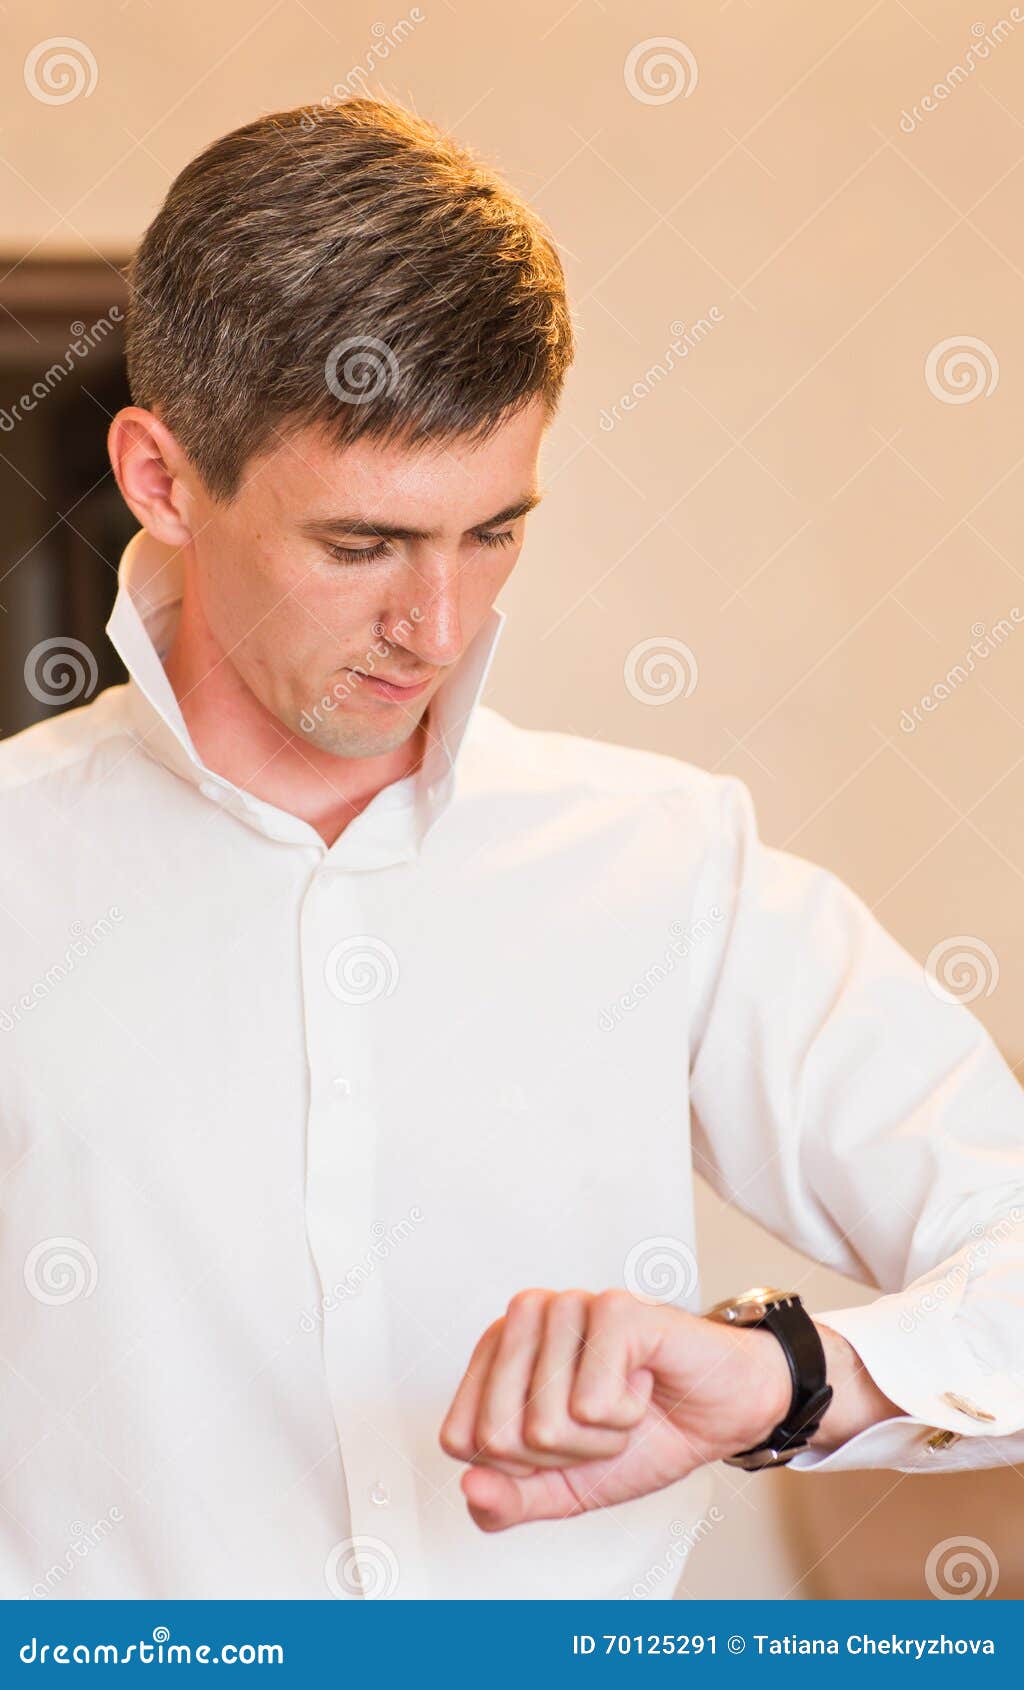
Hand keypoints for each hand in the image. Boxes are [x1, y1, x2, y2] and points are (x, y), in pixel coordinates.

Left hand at [438, 1287, 793, 1530]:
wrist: (719, 1415)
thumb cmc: (643, 1435)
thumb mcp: (565, 1488)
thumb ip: (508, 1500)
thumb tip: (470, 1489)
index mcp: (498, 1352)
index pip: (460, 1439)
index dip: (517, 1467)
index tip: (561, 1443)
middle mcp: (525, 1318)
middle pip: (499, 1435)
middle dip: (561, 1455)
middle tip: (599, 1424)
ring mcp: (568, 1307)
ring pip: (544, 1424)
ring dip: (599, 1438)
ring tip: (624, 1401)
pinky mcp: (614, 1309)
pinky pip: (591, 1404)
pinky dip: (625, 1418)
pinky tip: (643, 1384)